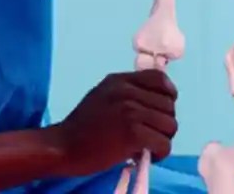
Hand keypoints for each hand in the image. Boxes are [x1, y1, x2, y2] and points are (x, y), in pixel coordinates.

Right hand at [44, 70, 177, 176]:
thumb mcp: (103, 96)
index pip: (160, 79)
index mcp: (119, 80)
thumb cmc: (82, 127)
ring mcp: (130, 111)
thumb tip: (156, 102)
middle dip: (163, 123)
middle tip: (149, 135)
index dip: (168, 95)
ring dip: (162, 139)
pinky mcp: (133, 133)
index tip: (161, 110)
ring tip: (147, 146)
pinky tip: (146, 155)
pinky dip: (160, 153)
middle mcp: (127, 91)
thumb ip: (127, 93)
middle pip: (169, 105)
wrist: (63, 147)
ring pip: (170, 125)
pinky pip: (164, 143)